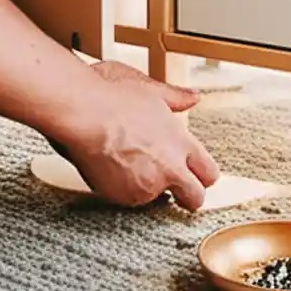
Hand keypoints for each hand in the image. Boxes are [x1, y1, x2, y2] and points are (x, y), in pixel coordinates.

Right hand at [47, 61, 219, 210]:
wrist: (81, 113)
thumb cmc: (112, 98)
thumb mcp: (151, 90)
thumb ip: (176, 98)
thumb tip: (193, 97)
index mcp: (181, 144)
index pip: (209, 173)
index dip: (202, 175)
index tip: (195, 174)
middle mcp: (170, 169)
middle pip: (195, 198)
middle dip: (189, 196)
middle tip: (178, 190)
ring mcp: (147, 186)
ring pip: (158, 200)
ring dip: (150, 189)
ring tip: (131, 163)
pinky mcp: (122, 196)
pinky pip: (130, 200)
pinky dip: (125, 189)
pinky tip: (115, 167)